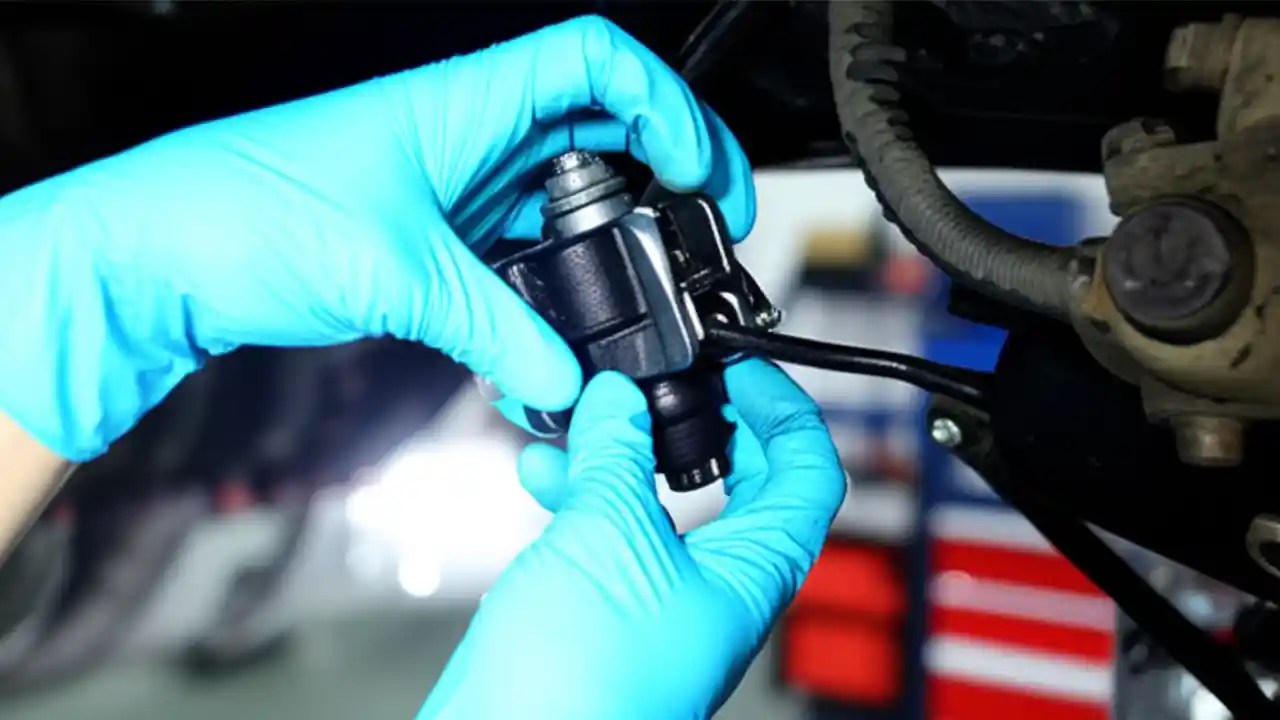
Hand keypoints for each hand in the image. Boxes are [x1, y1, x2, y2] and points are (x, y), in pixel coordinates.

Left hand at [0, 15, 754, 460]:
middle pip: (604, 125)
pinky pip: (525, 247)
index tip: (695, 167)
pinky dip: (559, 280)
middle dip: (669, 168)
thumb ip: (495, 330)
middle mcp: (473, 133)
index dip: (664, 103)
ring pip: (569, 191)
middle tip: (708, 222)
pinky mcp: (442, 233)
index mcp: (467, 102)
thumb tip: (564, 374)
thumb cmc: (245, 211)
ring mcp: (460, 184)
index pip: (595, 62)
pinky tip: (573, 322)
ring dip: (619, 229)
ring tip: (657, 278)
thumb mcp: (395, 272)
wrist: (163, 253)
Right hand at [418, 359, 847, 719]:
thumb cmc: (582, 688)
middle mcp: (712, 587)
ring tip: (586, 417)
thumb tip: (620, 399)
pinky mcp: (601, 610)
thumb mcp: (605, 535)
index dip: (785, 410)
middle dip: (702, 421)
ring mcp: (655, 598)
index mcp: (749, 573)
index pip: (808, 474)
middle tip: (674, 381)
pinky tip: (543, 472)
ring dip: (625, 452)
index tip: (744, 370)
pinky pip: (605, 532)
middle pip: (738, 483)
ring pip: (659, 503)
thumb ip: (616, 454)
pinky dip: (580, 490)